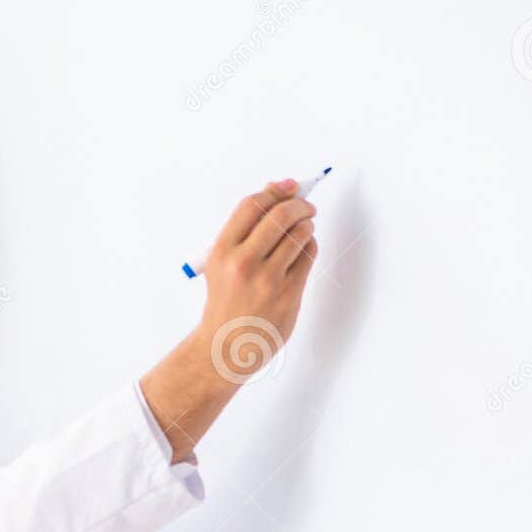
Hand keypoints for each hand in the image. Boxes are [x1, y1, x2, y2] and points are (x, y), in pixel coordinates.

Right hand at [138, 180, 320, 463]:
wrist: (227, 346)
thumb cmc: (225, 301)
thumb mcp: (221, 263)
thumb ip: (246, 229)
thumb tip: (276, 190)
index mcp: (222, 251)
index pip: (253, 205)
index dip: (275, 190)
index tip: (288, 186)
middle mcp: (244, 263)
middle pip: (281, 215)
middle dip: (299, 203)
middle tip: (305, 205)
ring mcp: (268, 279)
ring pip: (300, 233)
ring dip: (307, 224)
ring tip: (304, 227)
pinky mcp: (289, 293)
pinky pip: (309, 255)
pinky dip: (310, 245)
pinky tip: (303, 249)